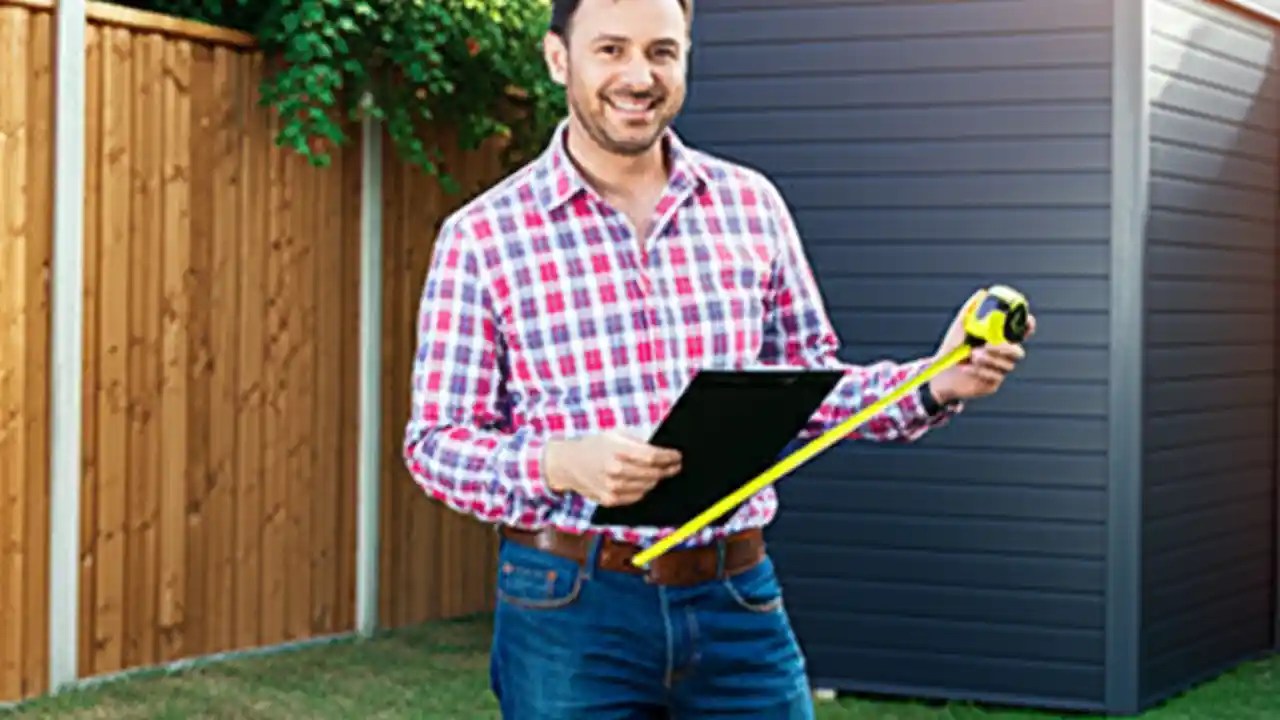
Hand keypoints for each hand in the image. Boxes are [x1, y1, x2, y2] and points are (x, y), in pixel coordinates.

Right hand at [543, 431, 681, 506]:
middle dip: (668, 469)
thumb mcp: (615, 434)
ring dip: (657, 480)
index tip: (678, 456)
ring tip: (661, 473)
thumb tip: (661, 452)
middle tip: (676, 466)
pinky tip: (646, 482)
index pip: (652, 457)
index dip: (669, 458)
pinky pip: (636, 496)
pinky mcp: (609, 499)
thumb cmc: (594, 445)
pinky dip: (644, 489)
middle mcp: (615, 471)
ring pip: (647, 487)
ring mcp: (612, 488)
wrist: (568, 463)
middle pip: (653, 474)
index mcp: (618, 451)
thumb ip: (638, 443)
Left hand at [929, 288, 1036, 403]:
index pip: (1021, 332)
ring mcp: (999, 369)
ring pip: (1007, 366)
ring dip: (989, 360)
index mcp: (998, 338)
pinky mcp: (992, 383)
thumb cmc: (952, 348)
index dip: (1028, 326)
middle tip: (987, 345)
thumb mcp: (959, 327)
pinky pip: (995, 377)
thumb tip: (981, 293)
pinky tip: (966, 368)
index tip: (1027, 321)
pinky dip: (980, 371)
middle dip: (1005, 348)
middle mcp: (1001, 354)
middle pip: (1017, 352)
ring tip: (972, 356)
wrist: (939, 372)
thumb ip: (970, 310)